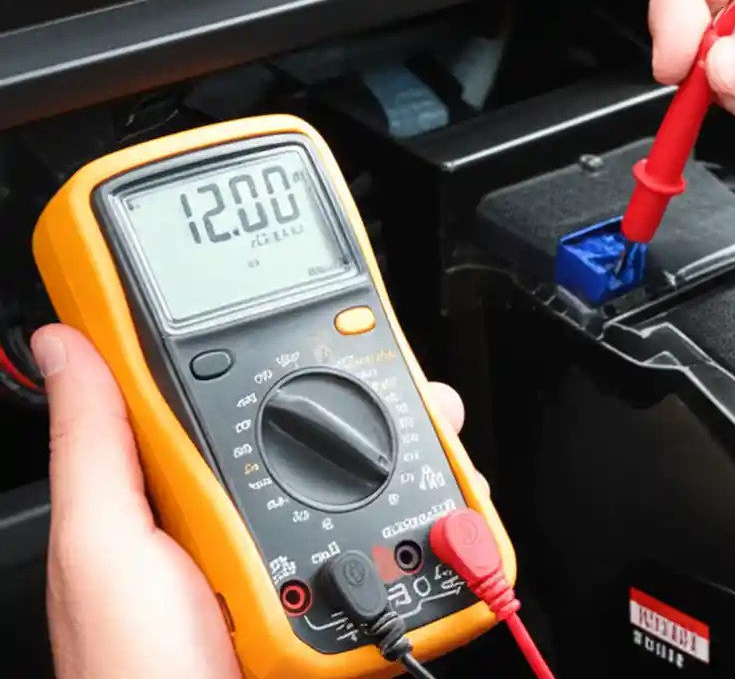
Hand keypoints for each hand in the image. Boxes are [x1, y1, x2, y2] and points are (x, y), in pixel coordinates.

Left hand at [35, 324, 467, 678]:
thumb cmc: (136, 677)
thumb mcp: (104, 550)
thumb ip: (96, 445)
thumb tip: (65, 342)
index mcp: (180, 497)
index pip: (227, 396)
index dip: (271, 348)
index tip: (313, 306)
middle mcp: (247, 523)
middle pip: (321, 433)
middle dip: (378, 399)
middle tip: (411, 384)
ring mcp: (304, 564)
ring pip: (378, 486)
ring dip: (426, 459)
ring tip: (447, 445)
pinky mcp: (351, 603)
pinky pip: (405, 550)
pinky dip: (443, 528)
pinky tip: (455, 515)